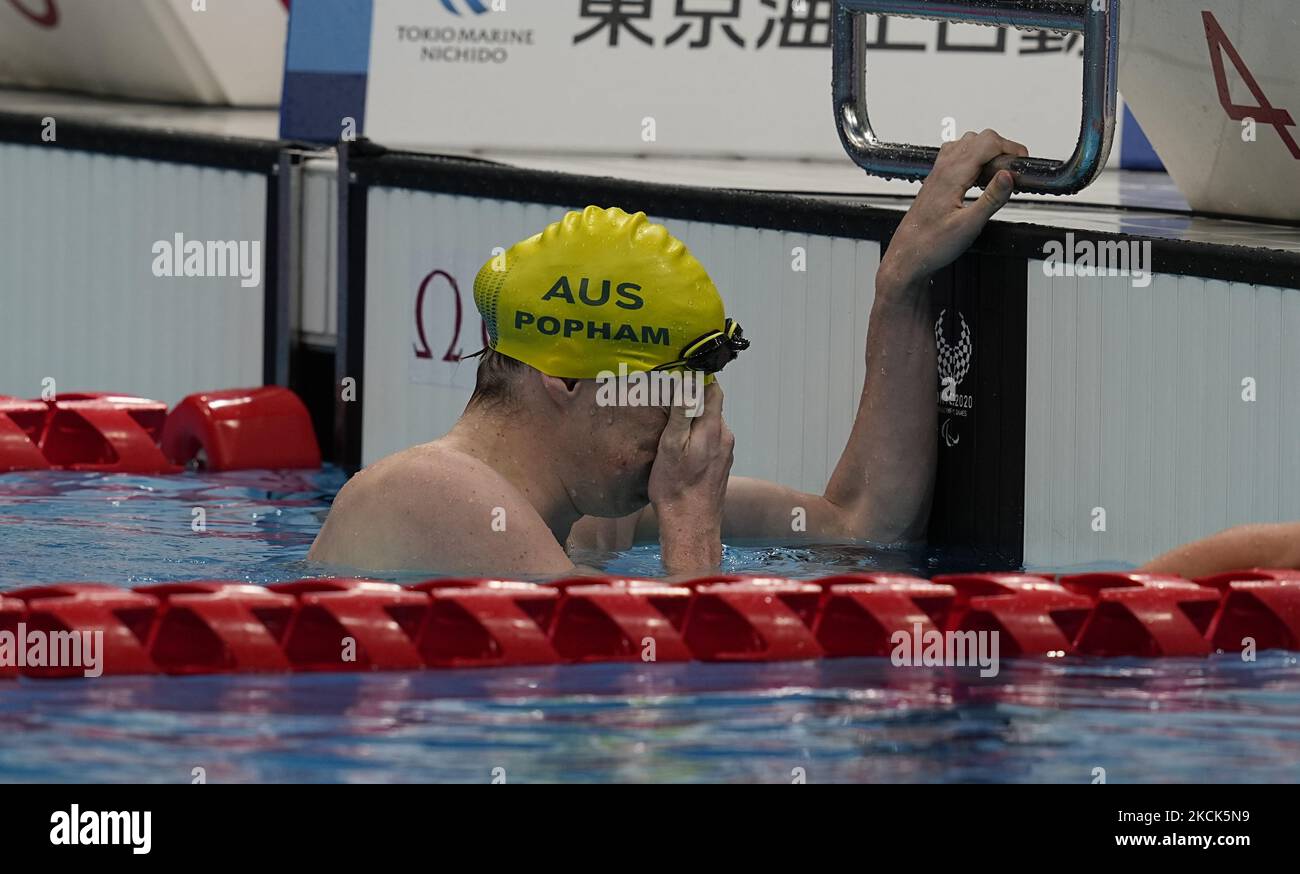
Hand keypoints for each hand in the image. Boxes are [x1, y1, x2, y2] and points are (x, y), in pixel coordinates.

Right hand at [648, 382, 733, 571]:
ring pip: (709, 425)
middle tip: (665, 404)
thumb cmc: (676, 488)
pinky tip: (679, 450)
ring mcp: (725, 453)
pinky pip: (709, 441)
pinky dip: (696, 438)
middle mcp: (725, 438)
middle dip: (691, 401)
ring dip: (692, 422)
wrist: (690, 525)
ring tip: (669, 428)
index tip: (677, 379)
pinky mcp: (720, 466)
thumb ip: (681, 413)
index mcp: (714, 428)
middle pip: (711, 407)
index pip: (713, 390)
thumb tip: (688, 382)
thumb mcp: (670, 446)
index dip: (696, 380)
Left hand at [880, 129, 1026, 289]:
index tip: (1022, 163)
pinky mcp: (937, 180)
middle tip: (1013, 172)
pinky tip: (980, 179)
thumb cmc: (931, 245)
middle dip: (1002, 149)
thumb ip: (992, 198)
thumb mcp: (969, 225)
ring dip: (988, 153)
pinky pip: (958, 157)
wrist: (907, 255)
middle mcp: (943, 169)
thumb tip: (1009, 176)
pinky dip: (974, 160)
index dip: (1011, 147)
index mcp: (951, 175)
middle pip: (979, 139)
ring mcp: (938, 173)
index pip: (987, 142)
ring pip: (968, 144)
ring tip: (997, 177)